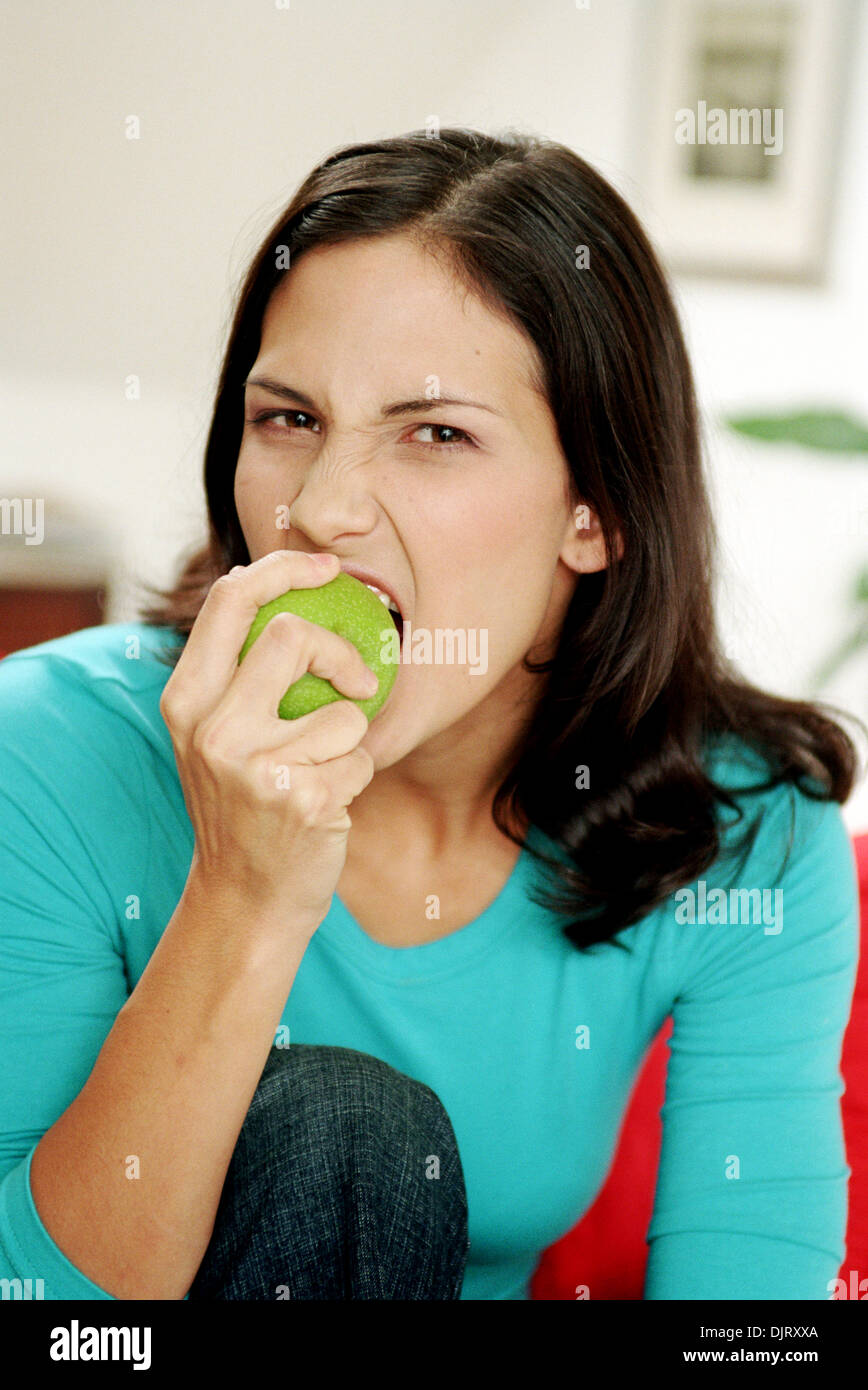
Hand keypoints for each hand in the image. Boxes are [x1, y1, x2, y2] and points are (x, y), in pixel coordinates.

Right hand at [159, 551, 377, 937]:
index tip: (326, 567)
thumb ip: (237, 674)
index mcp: (186, 702)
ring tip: (320, 773)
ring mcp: (254, 767)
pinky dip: (357, 779)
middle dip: (341, 654)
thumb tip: (285, 590)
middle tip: (357, 683)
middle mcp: (211, 729)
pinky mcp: (300, 799)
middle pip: (294, 637)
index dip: (285, 569)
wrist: (245, 900)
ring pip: (343, 709)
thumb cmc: (244, 806)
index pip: (230, 599)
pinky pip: (361, 758)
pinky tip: (326, 806)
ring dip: (349, 740)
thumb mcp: (216, 737)